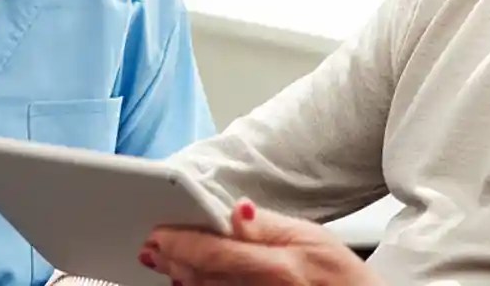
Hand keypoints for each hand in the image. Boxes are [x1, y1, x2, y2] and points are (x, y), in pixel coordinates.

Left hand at [139, 199, 384, 285]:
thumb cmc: (338, 274)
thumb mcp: (308, 236)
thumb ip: (265, 225)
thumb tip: (234, 209)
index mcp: (278, 265)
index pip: (216, 253)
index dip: (181, 243)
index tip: (158, 234)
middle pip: (204, 277)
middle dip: (173, 260)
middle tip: (151, 246)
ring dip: (181, 277)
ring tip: (163, 260)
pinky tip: (189, 282)